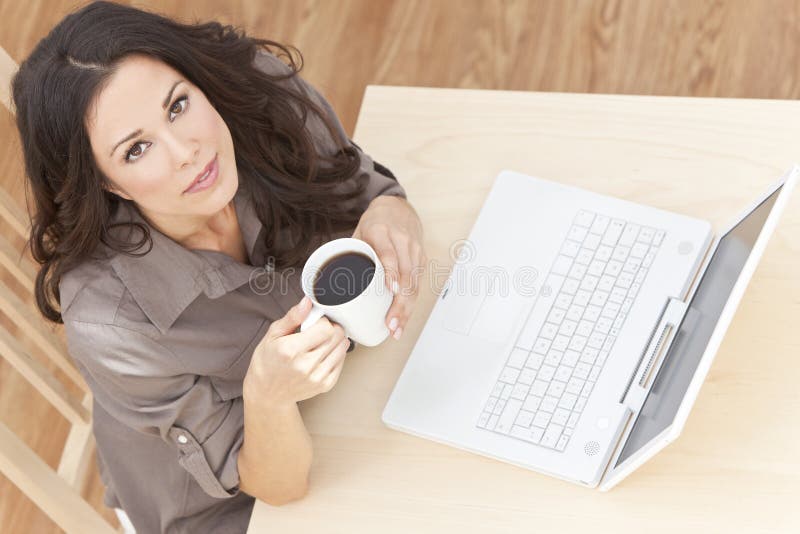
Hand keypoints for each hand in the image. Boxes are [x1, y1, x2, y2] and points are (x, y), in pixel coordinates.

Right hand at [244, 296, 348, 404]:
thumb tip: (307, 302)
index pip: (326, 329)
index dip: (323, 321)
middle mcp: (305, 366)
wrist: (267, 394)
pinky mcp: (325, 385)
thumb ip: (292, 317)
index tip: (316, 322)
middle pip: (337, 337)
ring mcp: (317, 378)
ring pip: (342, 349)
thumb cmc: (267, 362)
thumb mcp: (272, 335)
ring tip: (321, 341)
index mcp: (291, 351)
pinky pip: (341, 362)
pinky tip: (324, 353)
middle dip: (332, 329)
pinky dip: (336, 354)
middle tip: (320, 330)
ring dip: (336, 341)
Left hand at [352, 195, 425, 339]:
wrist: (397, 207)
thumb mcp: (358, 233)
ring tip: (397, 328)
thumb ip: (346, 256)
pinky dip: (412, 303)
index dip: (391, 272)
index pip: (389, 253)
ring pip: (414, 283)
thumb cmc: (375, 223)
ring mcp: (414, 249)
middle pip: (405, 274)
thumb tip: (324, 288)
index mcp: (381, 231)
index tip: (391, 290)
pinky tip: (405, 317)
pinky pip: (419, 283)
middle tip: (391, 324)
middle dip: (400, 303)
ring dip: (407, 308)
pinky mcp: (422, 258)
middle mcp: (401, 240)